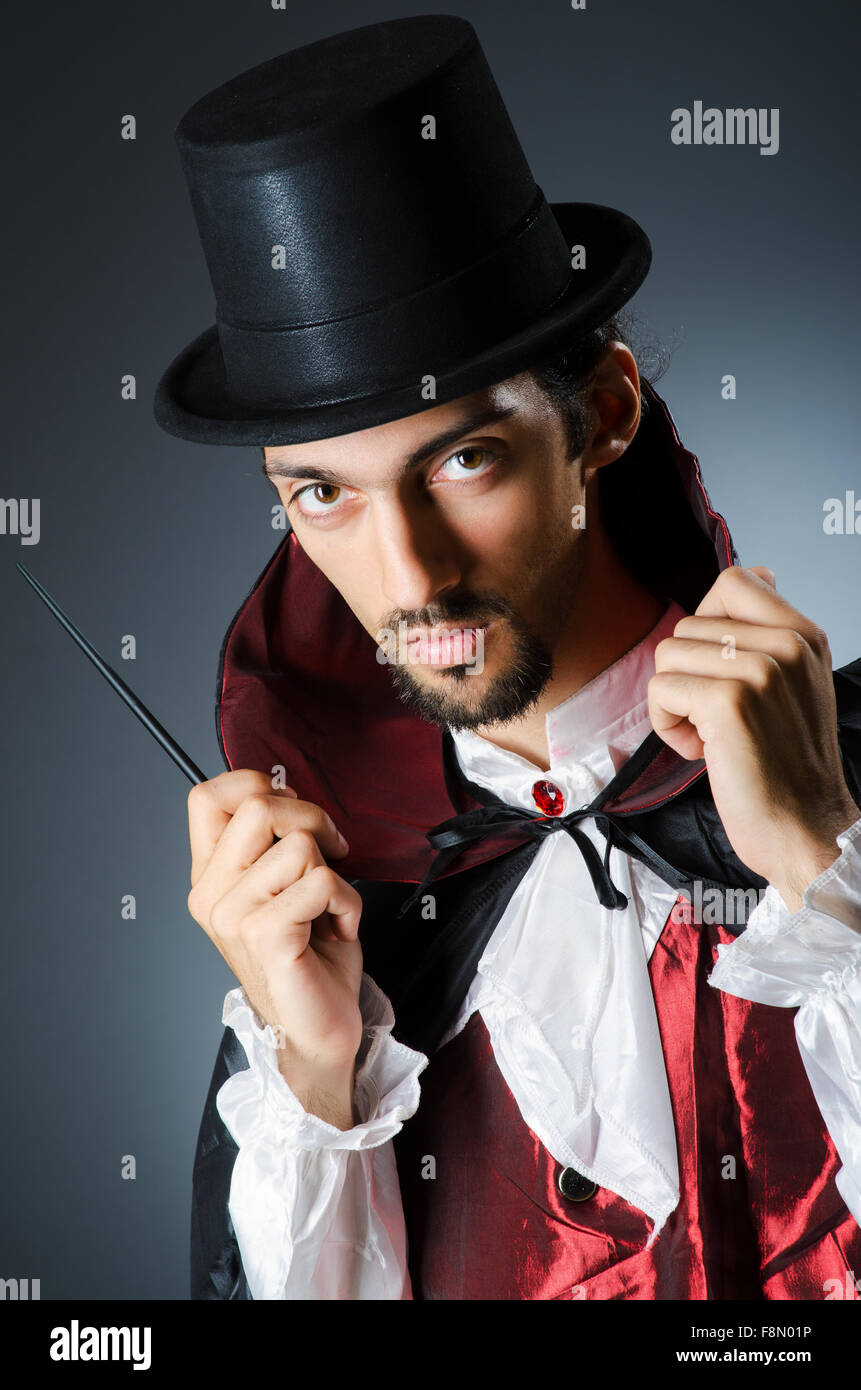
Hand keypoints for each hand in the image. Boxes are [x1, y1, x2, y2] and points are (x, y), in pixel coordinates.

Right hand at [186, 769, 363, 1126]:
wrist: (319, 1028)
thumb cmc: (311, 957)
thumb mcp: (287, 885)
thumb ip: (275, 840)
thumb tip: (288, 793)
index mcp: (212, 876)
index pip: (206, 797)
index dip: (255, 784)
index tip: (294, 814)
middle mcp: (212, 895)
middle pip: (256, 806)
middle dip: (312, 817)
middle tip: (331, 852)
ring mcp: (233, 916)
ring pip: (298, 844)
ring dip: (334, 872)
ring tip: (329, 907)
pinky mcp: (264, 936)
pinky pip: (320, 881)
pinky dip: (346, 901)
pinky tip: (337, 928)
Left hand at [648, 566, 859, 911]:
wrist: (806, 830)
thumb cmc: (789, 768)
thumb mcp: (797, 684)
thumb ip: (771, 633)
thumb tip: (758, 573)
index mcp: (804, 635)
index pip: (733, 580)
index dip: (706, 623)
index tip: (720, 670)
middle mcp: (787, 644)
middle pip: (687, 626)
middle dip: (688, 676)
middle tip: (720, 719)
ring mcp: (760, 670)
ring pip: (668, 655)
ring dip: (675, 703)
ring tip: (712, 735)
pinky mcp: (729, 701)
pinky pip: (660, 690)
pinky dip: (668, 726)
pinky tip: (703, 752)